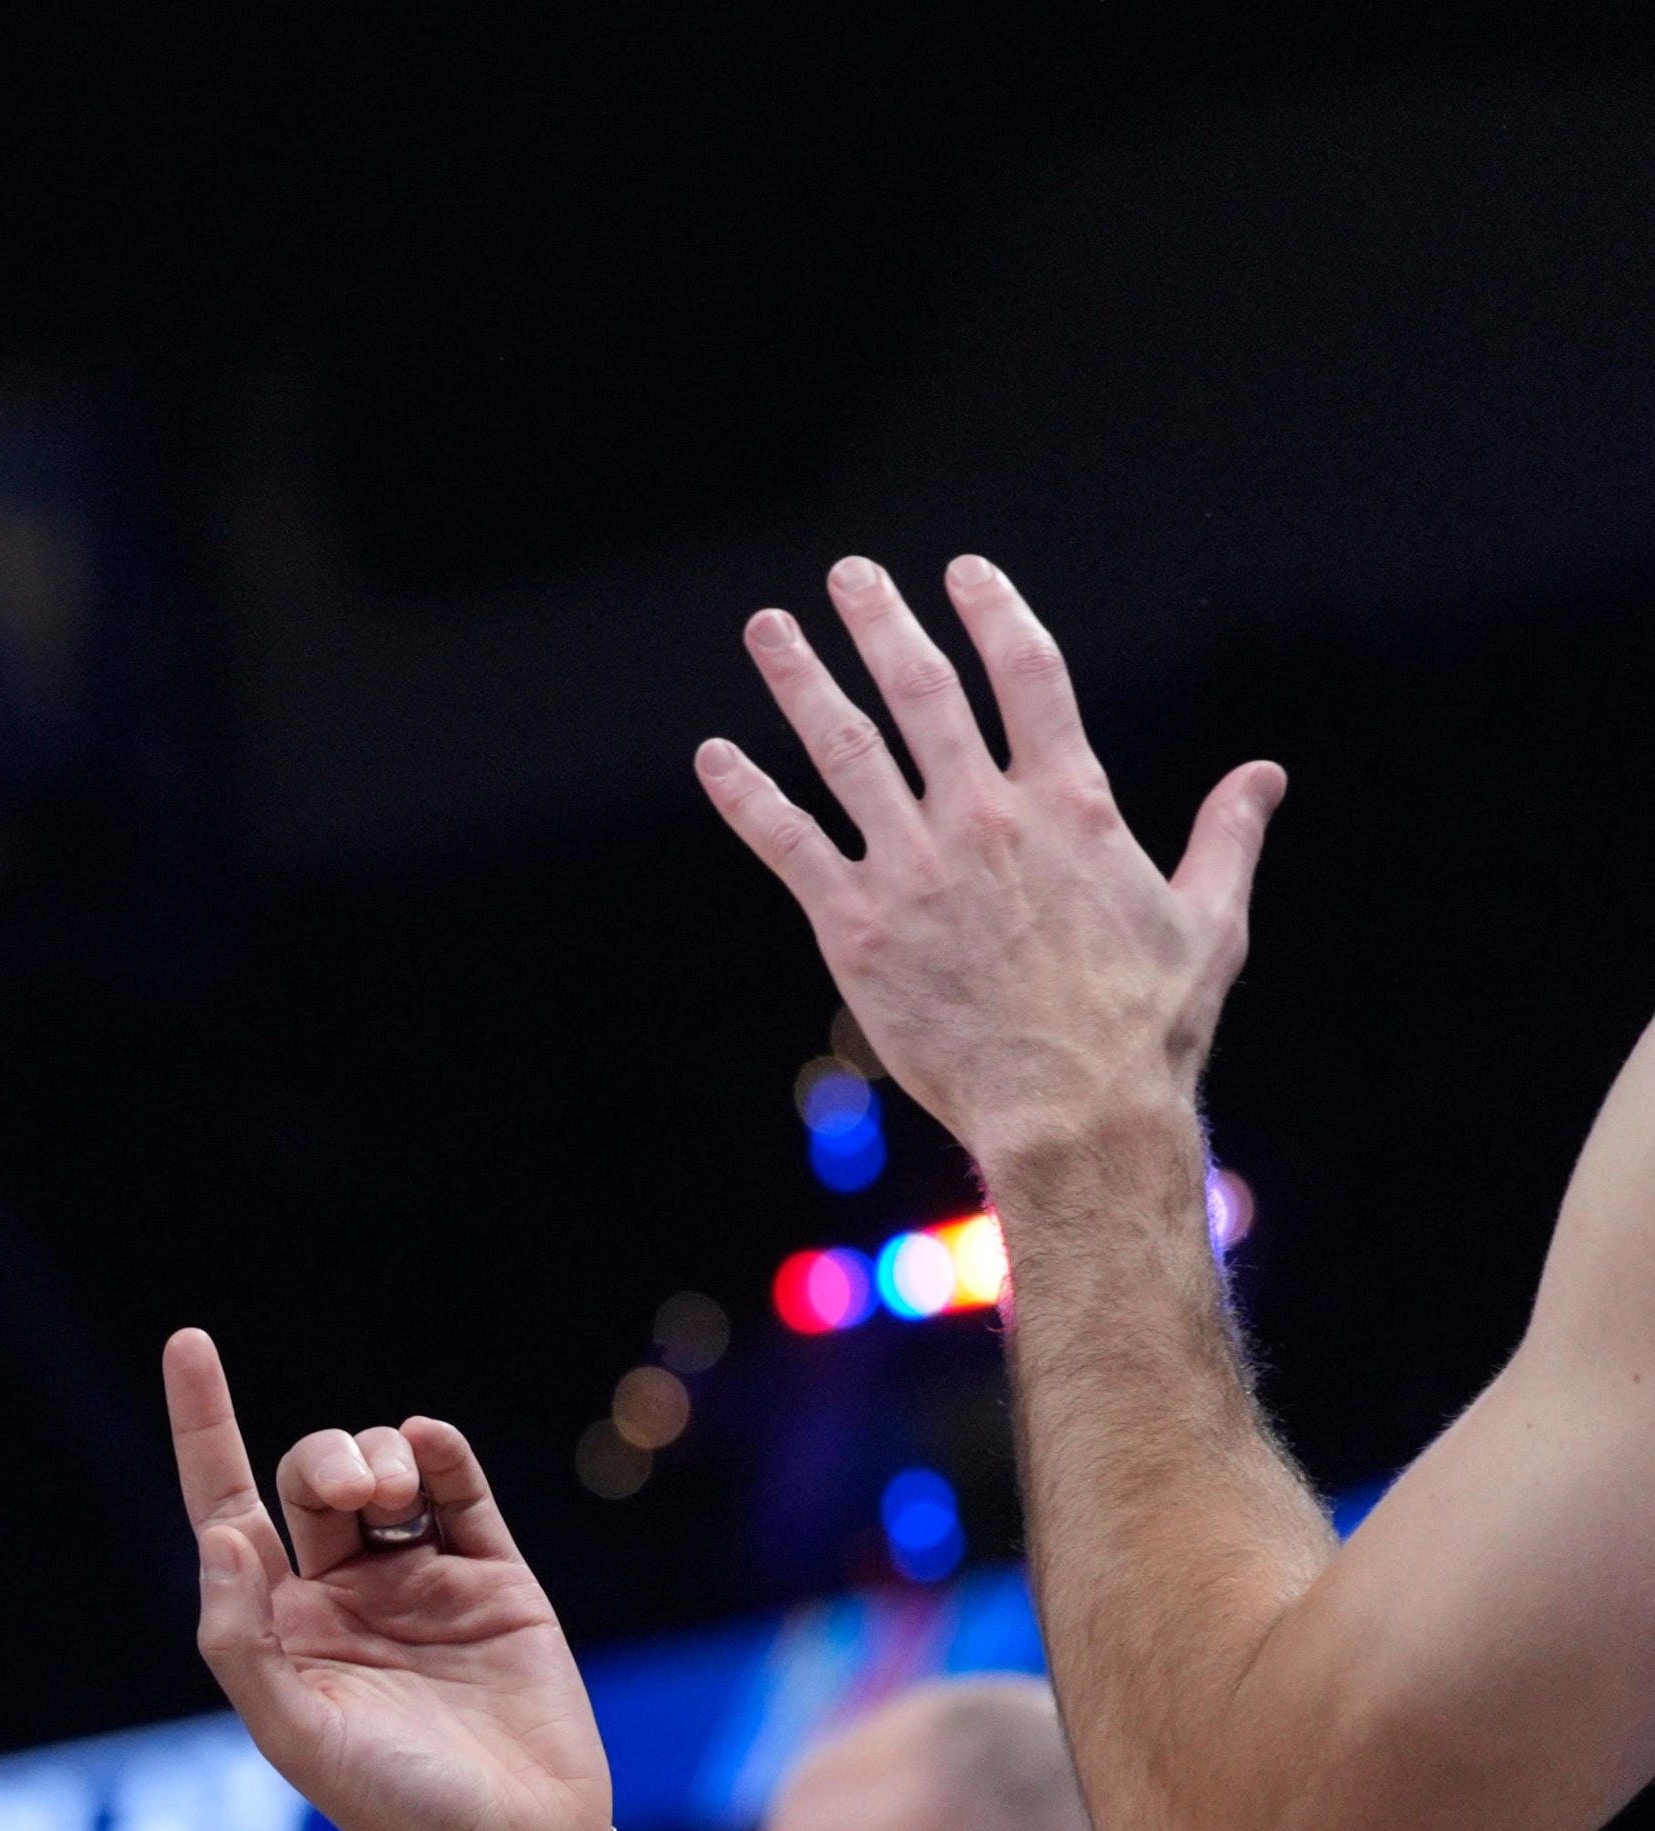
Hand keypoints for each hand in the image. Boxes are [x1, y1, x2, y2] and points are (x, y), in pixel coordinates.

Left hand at [163, 1331, 612, 1830]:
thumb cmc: (391, 1808)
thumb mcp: (293, 1735)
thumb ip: (242, 1637)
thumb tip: (221, 1534)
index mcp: (280, 1624)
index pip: (225, 1503)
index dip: (203, 1425)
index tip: (188, 1343)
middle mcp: (343, 1594)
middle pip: (309, 1479)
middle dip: (324, 1461)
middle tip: (356, 1496)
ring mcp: (420, 1582)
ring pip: (382, 1473)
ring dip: (377, 1457)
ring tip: (394, 1495)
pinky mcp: (494, 1580)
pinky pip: (462, 1492)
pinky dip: (441, 1453)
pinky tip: (428, 1449)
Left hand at [693, 554, 1286, 1160]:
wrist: (1075, 1112)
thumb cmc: (1148, 1025)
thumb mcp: (1210, 919)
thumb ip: (1226, 835)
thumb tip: (1267, 773)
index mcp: (1070, 803)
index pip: (1028, 673)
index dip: (994, 611)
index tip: (963, 570)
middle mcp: (985, 816)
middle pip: (922, 689)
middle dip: (881, 622)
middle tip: (848, 574)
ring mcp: (913, 866)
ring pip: (843, 747)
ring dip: (801, 680)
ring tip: (768, 628)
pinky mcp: (854, 925)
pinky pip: (787, 843)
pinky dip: (746, 795)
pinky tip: (714, 756)